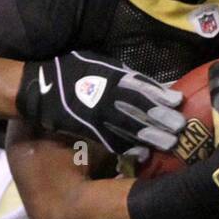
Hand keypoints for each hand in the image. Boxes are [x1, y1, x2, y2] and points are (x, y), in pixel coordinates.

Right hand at [18, 51, 184, 154]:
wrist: (38, 87)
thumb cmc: (68, 72)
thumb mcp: (96, 64)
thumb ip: (120, 73)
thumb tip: (145, 83)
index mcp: (111, 75)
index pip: (141, 85)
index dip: (160, 94)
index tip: (177, 101)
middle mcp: (106, 93)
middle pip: (140, 107)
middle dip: (161, 118)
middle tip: (180, 127)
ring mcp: (96, 112)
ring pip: (129, 126)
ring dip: (150, 136)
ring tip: (169, 144)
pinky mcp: (86, 128)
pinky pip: (110, 140)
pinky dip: (127, 148)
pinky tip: (142, 155)